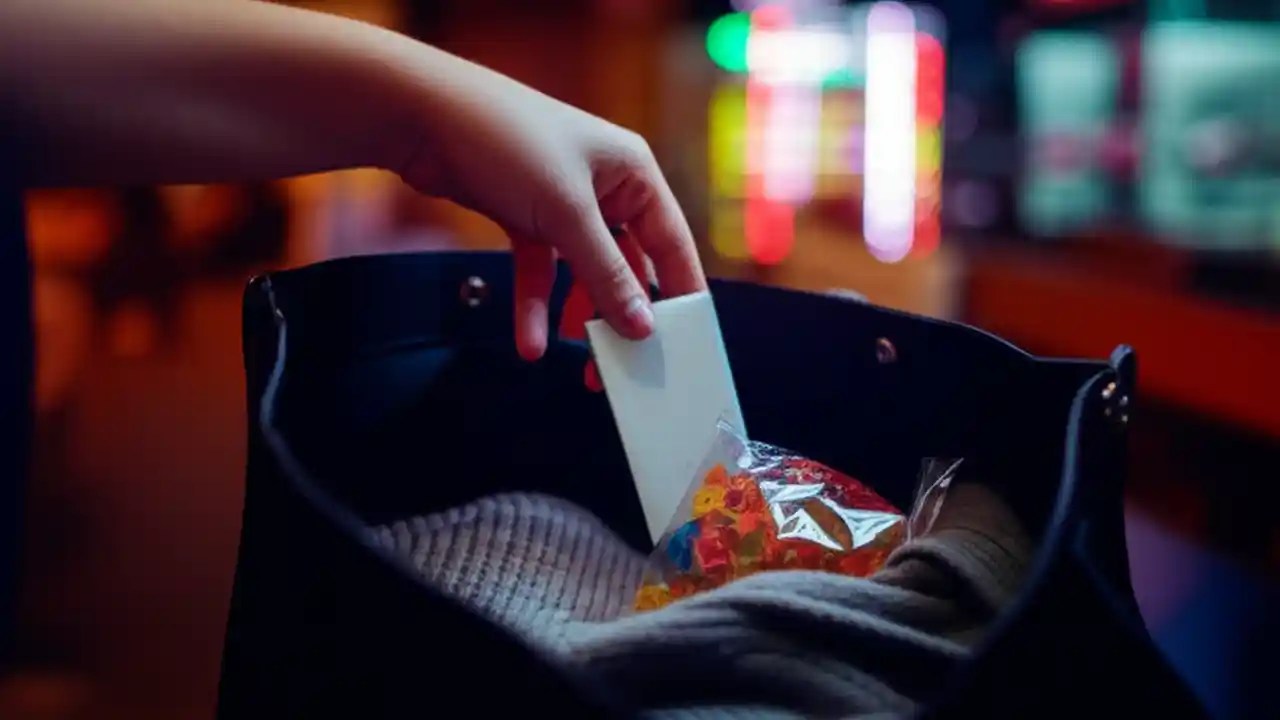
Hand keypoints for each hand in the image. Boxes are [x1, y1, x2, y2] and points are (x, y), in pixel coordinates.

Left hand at [395, 57, 706, 360]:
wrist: (423, 116)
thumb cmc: (507, 142)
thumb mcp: (567, 213)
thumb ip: (606, 274)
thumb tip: (642, 326)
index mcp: (633, 173)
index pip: (671, 243)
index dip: (681, 293)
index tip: (685, 342)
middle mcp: (605, 187)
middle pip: (627, 265)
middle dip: (622, 315)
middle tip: (623, 364)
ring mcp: (563, 203)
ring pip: (583, 273)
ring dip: (577, 316)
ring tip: (578, 363)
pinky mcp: (526, 216)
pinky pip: (541, 270)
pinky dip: (536, 304)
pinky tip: (530, 342)